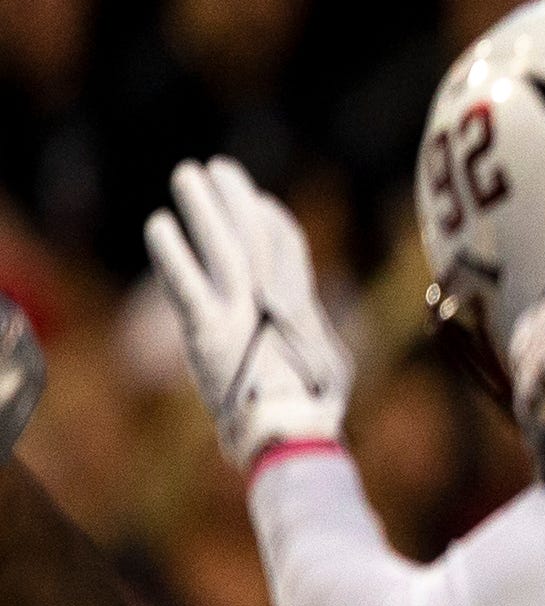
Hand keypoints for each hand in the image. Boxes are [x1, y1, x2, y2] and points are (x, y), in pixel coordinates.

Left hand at [146, 161, 352, 472]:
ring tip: (188, 173)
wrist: (291, 438)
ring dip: (205, 209)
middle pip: (253, 237)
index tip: (255, 199)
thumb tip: (289, 309)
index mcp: (299, 311)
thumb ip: (305, 329)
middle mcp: (270, 306)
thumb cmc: (310, 413)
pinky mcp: (211, 333)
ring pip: (222, 250)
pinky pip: (188, 286)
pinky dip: (173, 256)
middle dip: (236, 200)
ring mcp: (241, 317)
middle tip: (218, 167)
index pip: (287, 251)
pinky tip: (158, 224)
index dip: (270, 222)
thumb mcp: (324, 364)